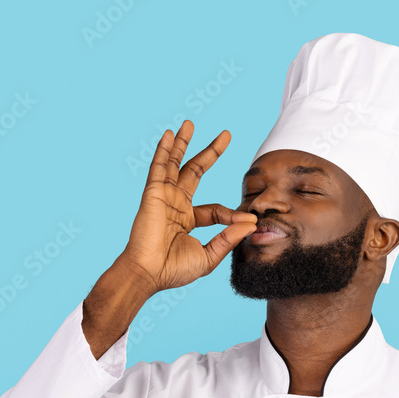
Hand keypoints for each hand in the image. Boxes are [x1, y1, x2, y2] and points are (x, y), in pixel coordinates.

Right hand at [118, 120, 257, 293]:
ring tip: (190, 123)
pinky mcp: (154, 193)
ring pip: (176, 164)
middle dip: (210, 153)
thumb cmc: (173, 270)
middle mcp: (176, 205)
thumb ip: (228, 239)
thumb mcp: (208, 257)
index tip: (250, 220)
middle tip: (226, 135)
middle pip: (196, 172)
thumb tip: (250, 224)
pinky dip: (164, 150)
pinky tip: (169, 134)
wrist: (148, 273)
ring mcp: (164, 197)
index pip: (216, 210)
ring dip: (183, 143)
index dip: (233, 215)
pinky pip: (160, 168)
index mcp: (188, 221)